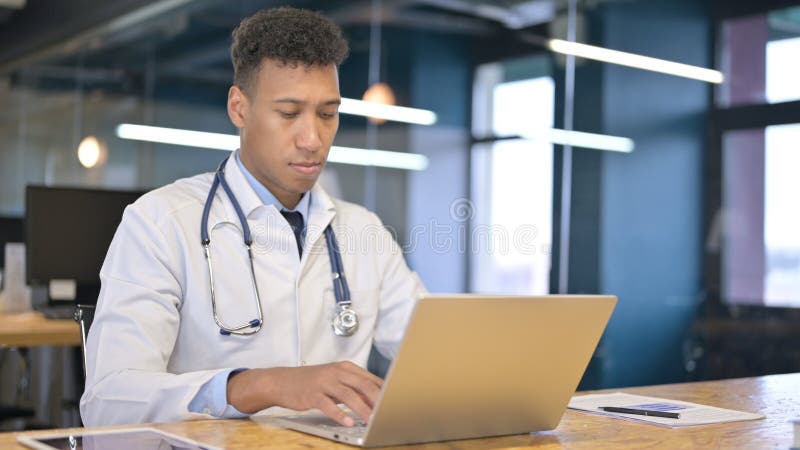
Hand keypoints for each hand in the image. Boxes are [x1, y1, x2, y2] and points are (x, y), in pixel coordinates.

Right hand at [226, 361, 382, 425]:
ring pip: (348, 395)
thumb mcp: (336, 380)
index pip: (371, 379)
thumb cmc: (313, 382)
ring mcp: (324, 382)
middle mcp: (337, 372)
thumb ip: (355, 387)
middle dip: (377, 401)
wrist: (282, 381)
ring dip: (362, 409)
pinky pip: (328, 405)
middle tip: (387, 414)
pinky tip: (347, 423)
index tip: (395, 404)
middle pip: (363, 385)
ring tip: (372, 421)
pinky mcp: (312, 394)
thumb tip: (377, 400)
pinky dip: (339, 414)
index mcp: (346, 368)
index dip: (384, 393)